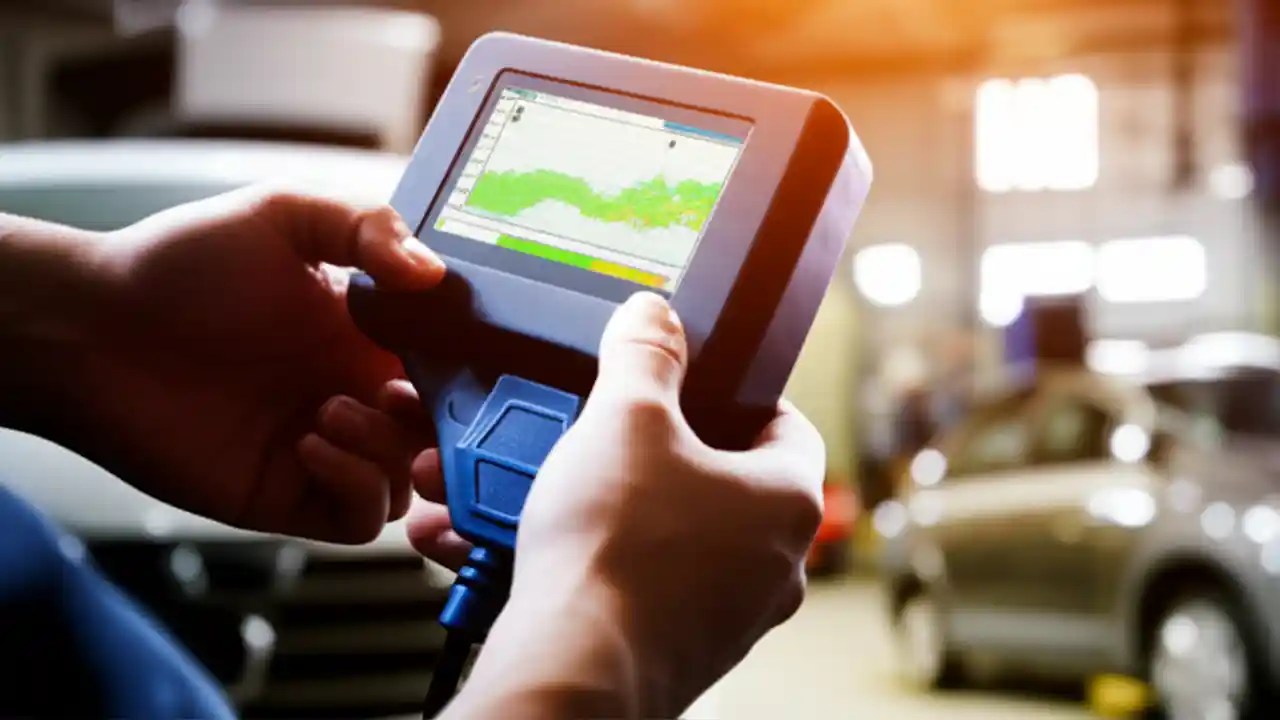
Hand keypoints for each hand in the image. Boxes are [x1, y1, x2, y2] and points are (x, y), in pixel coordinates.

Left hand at [66, 187, 445, 541]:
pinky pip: (358, 519)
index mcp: (365, 334)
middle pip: (440, 435)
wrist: (91, 329)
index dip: (467, 370)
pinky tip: (310, 442)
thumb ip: (366, 226)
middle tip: (409, 401)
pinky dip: (354, 486)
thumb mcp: (280, 216)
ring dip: (387, 452)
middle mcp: (352, 392)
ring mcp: (325, 448)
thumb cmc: (179, 266)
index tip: (466, 358)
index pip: (448, 366)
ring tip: (329, 411)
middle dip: (444, 428)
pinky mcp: (288, 495)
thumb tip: (434, 272)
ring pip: (407, 482)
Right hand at [409, 293, 824, 717]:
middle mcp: (771, 563)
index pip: (783, 424)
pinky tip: (523, 540)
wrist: (572, 671)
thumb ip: (644, 353)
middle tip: (599, 428)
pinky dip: (585, 554)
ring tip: (540, 484)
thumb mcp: (624, 419)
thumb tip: (654, 312)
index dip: (732, 392)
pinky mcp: (674, 645)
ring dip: (600, 502)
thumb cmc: (617, 554)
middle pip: (713, 477)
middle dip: (643, 448)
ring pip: (663, 532)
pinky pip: (631, 579)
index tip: (685, 380)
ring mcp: (725, 612)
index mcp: (786, 500)